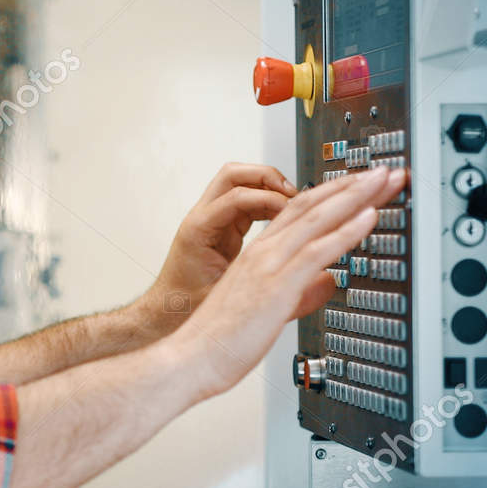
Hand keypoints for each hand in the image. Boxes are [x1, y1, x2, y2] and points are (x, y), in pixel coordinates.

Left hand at [131, 163, 296, 337]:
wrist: (167, 312)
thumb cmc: (187, 305)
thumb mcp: (231, 296)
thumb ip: (271, 286)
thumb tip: (318, 283)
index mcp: (199, 230)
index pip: (236, 197)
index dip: (269, 198)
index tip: (294, 209)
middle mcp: (203, 218)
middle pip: (235, 175)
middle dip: (268, 178)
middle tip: (294, 194)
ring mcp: (212, 220)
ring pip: (240, 183)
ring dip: (269, 188)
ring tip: (294, 205)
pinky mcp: (222, 227)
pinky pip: (247, 201)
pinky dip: (268, 203)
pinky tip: (285, 218)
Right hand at [165, 167, 408, 398]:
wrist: (191, 358)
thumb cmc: (221, 341)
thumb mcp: (270, 310)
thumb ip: (303, 291)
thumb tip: (330, 283)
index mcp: (259, 255)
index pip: (302, 212)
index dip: (335, 194)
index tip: (363, 186)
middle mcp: (264, 252)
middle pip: (313, 204)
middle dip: (352, 185)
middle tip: (385, 170)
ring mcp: (268, 265)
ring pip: (318, 217)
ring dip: (357, 195)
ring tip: (385, 179)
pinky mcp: (276, 284)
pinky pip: (316, 249)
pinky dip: (346, 229)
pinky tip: (370, 214)